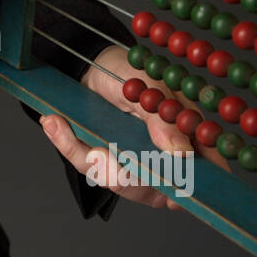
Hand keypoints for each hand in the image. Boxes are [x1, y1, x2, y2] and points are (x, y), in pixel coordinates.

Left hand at [39, 44, 229, 209]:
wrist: (93, 65)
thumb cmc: (130, 73)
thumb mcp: (148, 87)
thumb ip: (163, 120)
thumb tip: (181, 153)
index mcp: (188, 137)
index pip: (203, 176)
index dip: (190, 187)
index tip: (169, 187)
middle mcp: (163, 159)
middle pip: (153, 190)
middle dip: (124, 176)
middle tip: (100, 152)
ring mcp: (134, 165)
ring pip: (117, 183)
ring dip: (89, 158)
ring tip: (62, 124)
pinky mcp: (104, 163)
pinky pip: (88, 167)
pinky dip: (68, 144)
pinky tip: (53, 123)